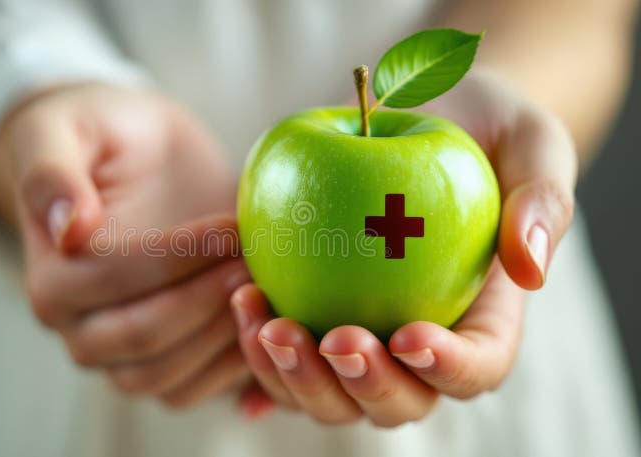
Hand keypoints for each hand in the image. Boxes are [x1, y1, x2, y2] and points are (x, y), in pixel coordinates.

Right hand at [0, 84, 251, 408]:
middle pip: (144, 337)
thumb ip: (51, 172)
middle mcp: (77, 329)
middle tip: (259, 260)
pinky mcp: (159, 365)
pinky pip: (190, 390)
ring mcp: (117, 356)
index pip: (113, 279)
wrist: (129, 162)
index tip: (232, 225)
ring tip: (267, 288)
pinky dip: (230, 369)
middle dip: (210, 299)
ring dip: (225, 337)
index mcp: (52, 278)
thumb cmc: (100, 137)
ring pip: (167, 376)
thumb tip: (69, 227)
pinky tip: (265, 324)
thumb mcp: (64, 130)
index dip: (180, 255)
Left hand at [232, 68, 576, 424]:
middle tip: (331, 339)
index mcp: (481, 321)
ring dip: (296, 374)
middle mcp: (418, 343)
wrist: (420, 111)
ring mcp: (361, 334)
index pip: (476, 368)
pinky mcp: (312, 313)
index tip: (408, 336)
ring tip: (267, 324)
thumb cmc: (485, 130)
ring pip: (330, 392)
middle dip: (362, 384)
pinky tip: (241, 300)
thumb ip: (542, 200)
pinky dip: (259, 341)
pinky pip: (284, 351)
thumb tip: (532, 268)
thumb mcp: (530, 143)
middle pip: (396, 400)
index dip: (446, 369)